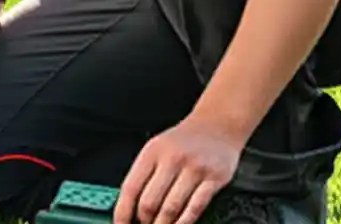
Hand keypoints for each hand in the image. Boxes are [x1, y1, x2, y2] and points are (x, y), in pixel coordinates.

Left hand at [113, 115, 243, 223]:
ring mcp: (194, 169)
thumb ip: (144, 174)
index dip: (123, 211)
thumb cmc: (185, 140)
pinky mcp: (214, 178)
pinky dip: (184, 222)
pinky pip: (195, 207)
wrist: (218, 125)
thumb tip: (130, 206)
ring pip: (171, 208)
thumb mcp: (157, 147)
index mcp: (153, 151)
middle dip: (144, 221)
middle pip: (150, 201)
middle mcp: (172, 158)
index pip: (131, 187)